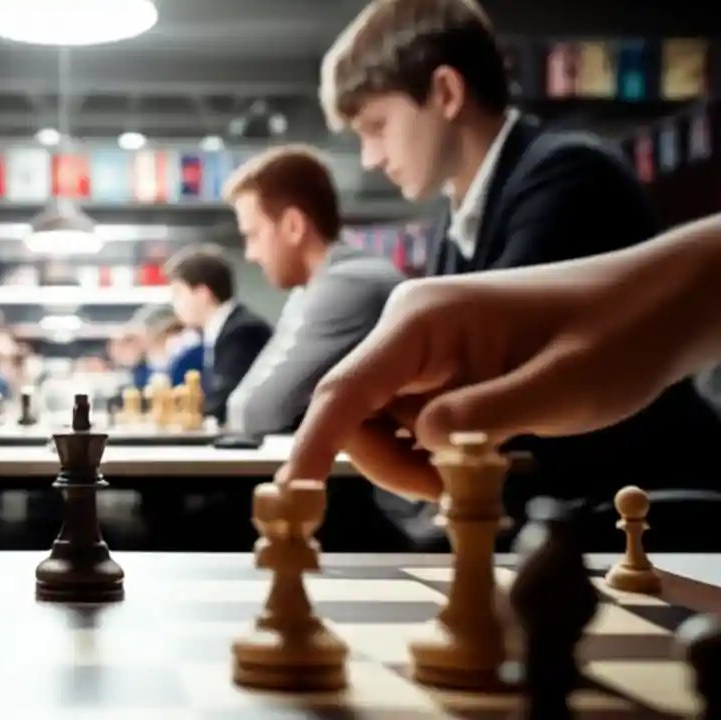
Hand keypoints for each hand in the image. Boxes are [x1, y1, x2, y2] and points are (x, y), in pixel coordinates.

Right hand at [285, 216, 720, 499]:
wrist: (654, 308)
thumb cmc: (616, 334)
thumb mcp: (563, 385)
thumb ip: (487, 414)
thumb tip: (423, 440)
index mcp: (423, 320)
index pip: (344, 389)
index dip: (312, 445)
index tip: (292, 495)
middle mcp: (408, 331)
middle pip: (353, 415)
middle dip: (389, 464)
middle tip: (452, 490)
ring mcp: (422, 350)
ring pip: (379, 425)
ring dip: (415, 462)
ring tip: (485, 466)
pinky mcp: (440, 370)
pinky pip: (409, 423)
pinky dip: (433, 453)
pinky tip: (482, 452)